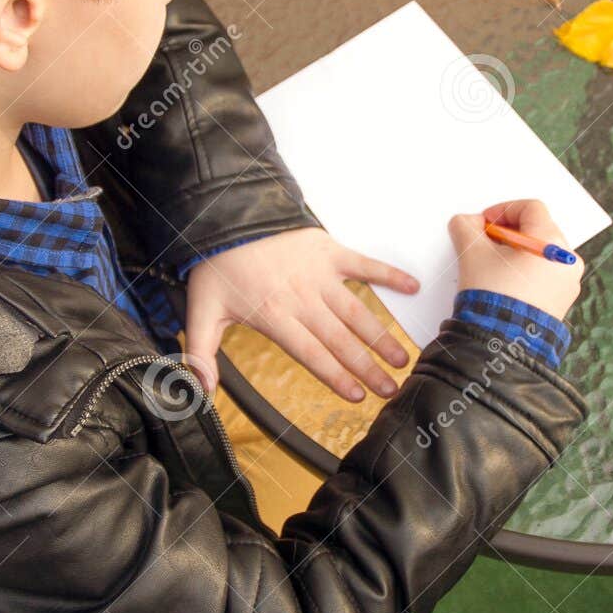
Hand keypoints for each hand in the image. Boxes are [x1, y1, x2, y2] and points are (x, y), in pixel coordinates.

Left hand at [183, 228, 419, 401]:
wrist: (226, 216)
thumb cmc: (217, 266)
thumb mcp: (201, 312)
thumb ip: (200, 354)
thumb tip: (201, 392)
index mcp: (275, 316)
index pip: (311, 354)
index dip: (336, 377)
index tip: (357, 396)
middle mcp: (302, 298)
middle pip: (340, 340)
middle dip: (368, 367)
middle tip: (391, 389)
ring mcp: (319, 274)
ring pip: (356, 311)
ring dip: (381, 336)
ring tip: (401, 357)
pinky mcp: (329, 251)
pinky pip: (364, 264)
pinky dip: (389, 275)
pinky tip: (412, 288)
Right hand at [448, 199, 584, 319]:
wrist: (502, 342)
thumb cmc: (492, 295)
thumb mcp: (473, 255)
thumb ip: (467, 229)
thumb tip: (466, 221)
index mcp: (552, 242)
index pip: (531, 208)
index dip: (503, 210)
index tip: (484, 223)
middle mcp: (567, 260)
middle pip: (538, 230)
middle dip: (508, 233)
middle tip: (485, 244)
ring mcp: (568, 283)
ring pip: (541, 254)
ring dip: (517, 252)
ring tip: (493, 267)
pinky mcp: (562, 301)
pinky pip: (545, 276)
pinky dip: (526, 272)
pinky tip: (505, 284)